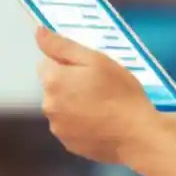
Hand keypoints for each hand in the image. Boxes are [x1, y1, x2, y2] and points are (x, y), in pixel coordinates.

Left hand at [35, 27, 159, 163]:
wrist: (137, 134)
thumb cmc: (120, 93)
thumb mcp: (96, 60)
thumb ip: (63, 46)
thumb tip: (38, 31)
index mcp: (53, 81)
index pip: (48, 63)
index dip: (70, 63)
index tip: (91, 70)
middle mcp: (49, 105)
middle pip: (54, 86)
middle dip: (71, 84)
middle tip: (101, 87)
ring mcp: (58, 127)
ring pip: (62, 107)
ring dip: (75, 104)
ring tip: (103, 106)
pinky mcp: (69, 144)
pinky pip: (71, 126)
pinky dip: (82, 123)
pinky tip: (102, 122)